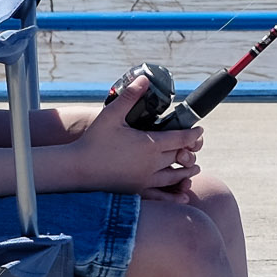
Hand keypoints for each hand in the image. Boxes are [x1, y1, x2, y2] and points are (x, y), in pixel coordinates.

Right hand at [61, 72, 204, 193]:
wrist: (76, 168)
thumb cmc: (93, 140)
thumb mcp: (112, 115)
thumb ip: (129, 96)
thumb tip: (143, 79)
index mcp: (150, 144)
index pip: (181, 138)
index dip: (193, 134)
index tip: (199, 130)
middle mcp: (152, 164)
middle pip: (180, 157)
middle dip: (191, 151)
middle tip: (196, 147)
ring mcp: (145, 180)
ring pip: (174, 177)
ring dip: (187, 172)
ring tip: (194, 168)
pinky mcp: (137, 192)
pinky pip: (162, 196)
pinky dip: (175, 197)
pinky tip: (183, 197)